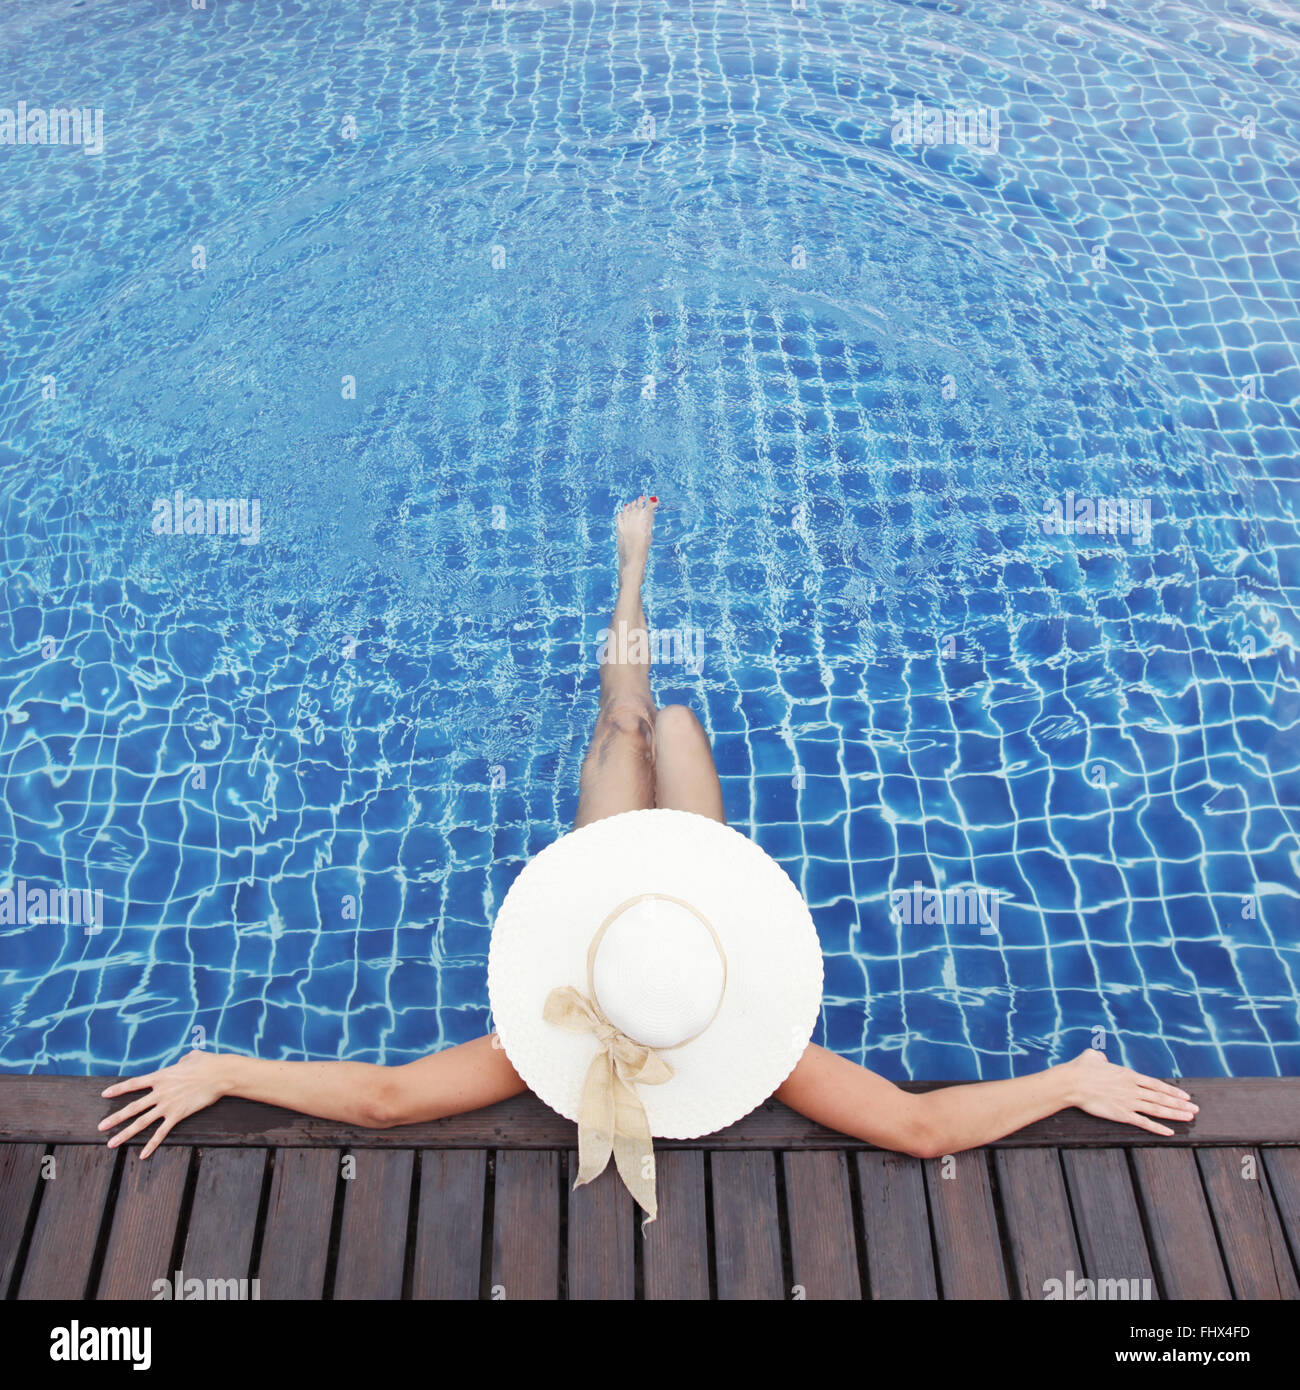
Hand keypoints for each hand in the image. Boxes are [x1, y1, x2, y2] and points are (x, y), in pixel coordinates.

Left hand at [99, 1050, 229, 1156]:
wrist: (219, 1074)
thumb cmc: (207, 1063)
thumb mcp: (190, 1057)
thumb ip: (180, 1062)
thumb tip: (180, 1063)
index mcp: (161, 1076)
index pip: (134, 1083)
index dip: (118, 1089)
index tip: (104, 1094)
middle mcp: (160, 1092)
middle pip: (132, 1108)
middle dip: (115, 1118)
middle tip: (100, 1127)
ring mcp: (167, 1105)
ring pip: (141, 1122)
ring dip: (125, 1134)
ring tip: (111, 1143)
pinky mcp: (178, 1115)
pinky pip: (161, 1132)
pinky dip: (151, 1144)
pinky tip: (142, 1154)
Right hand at [1064, 1048, 1196, 1135]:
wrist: (1073, 1082)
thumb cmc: (1082, 1068)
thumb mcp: (1093, 1057)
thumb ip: (1101, 1057)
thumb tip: (1102, 1059)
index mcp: (1129, 1075)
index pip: (1157, 1084)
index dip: (1173, 1091)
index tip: (1186, 1096)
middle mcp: (1133, 1089)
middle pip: (1162, 1098)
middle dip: (1181, 1104)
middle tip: (1196, 1110)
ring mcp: (1129, 1102)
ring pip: (1157, 1110)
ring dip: (1175, 1114)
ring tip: (1189, 1118)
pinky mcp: (1122, 1114)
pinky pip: (1144, 1122)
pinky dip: (1158, 1128)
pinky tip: (1169, 1132)